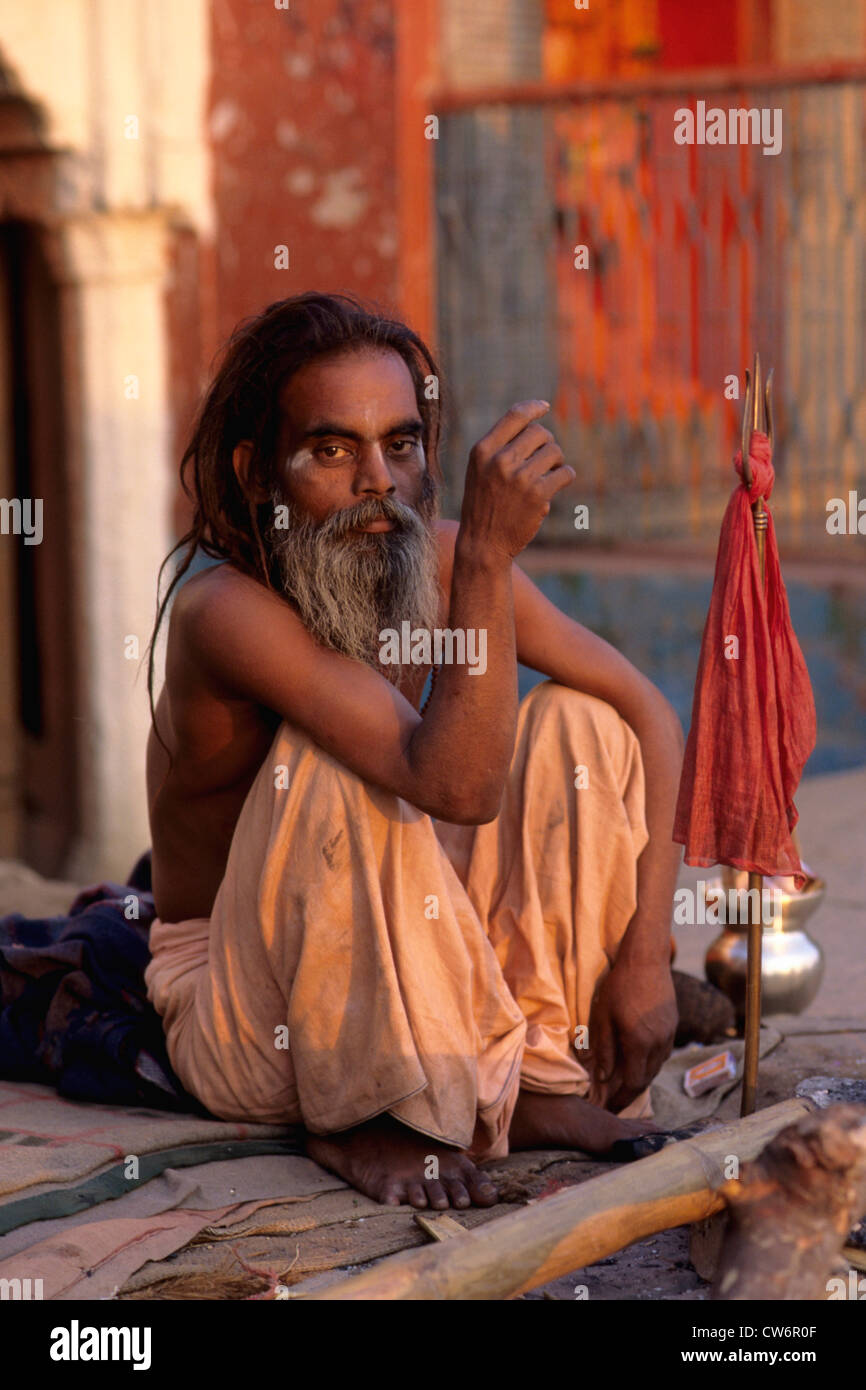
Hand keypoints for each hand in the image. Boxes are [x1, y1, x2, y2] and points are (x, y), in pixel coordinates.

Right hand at [459, 400, 573, 560]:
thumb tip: (535, 422)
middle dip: (547, 444)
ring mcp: (519, 478)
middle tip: (545, 460)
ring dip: (556, 462)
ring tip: (548, 475)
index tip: (545, 407)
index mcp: (483, 450)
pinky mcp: (537, 495)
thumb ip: (499, 446)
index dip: (533, 408)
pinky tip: (557, 484)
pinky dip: (565, 477)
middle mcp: (499, 461)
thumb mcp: (480, 470)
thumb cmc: (484, 504)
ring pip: (555, 452)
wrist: (483, 543)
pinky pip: (565, 474)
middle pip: (540, 433)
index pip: (515, 416)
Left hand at [586, 956, 676, 1112]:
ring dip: (641, 1079)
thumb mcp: (603, 1017)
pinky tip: (638, 1061)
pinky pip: (662, 1053)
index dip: (621, 1099)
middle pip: (646, 1079)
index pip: (632, 1083)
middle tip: (615, 1102)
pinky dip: (650, 1063)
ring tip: (624, 1085)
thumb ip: (604, 1049)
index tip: (609, 1108)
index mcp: (639, 1043)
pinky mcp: (673, 1025)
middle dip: (630, 1094)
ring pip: (656, 1067)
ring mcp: (669, 1034)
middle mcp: (658, 1043)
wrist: (646, 959)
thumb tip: (603, 1077)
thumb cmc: (619, 985)